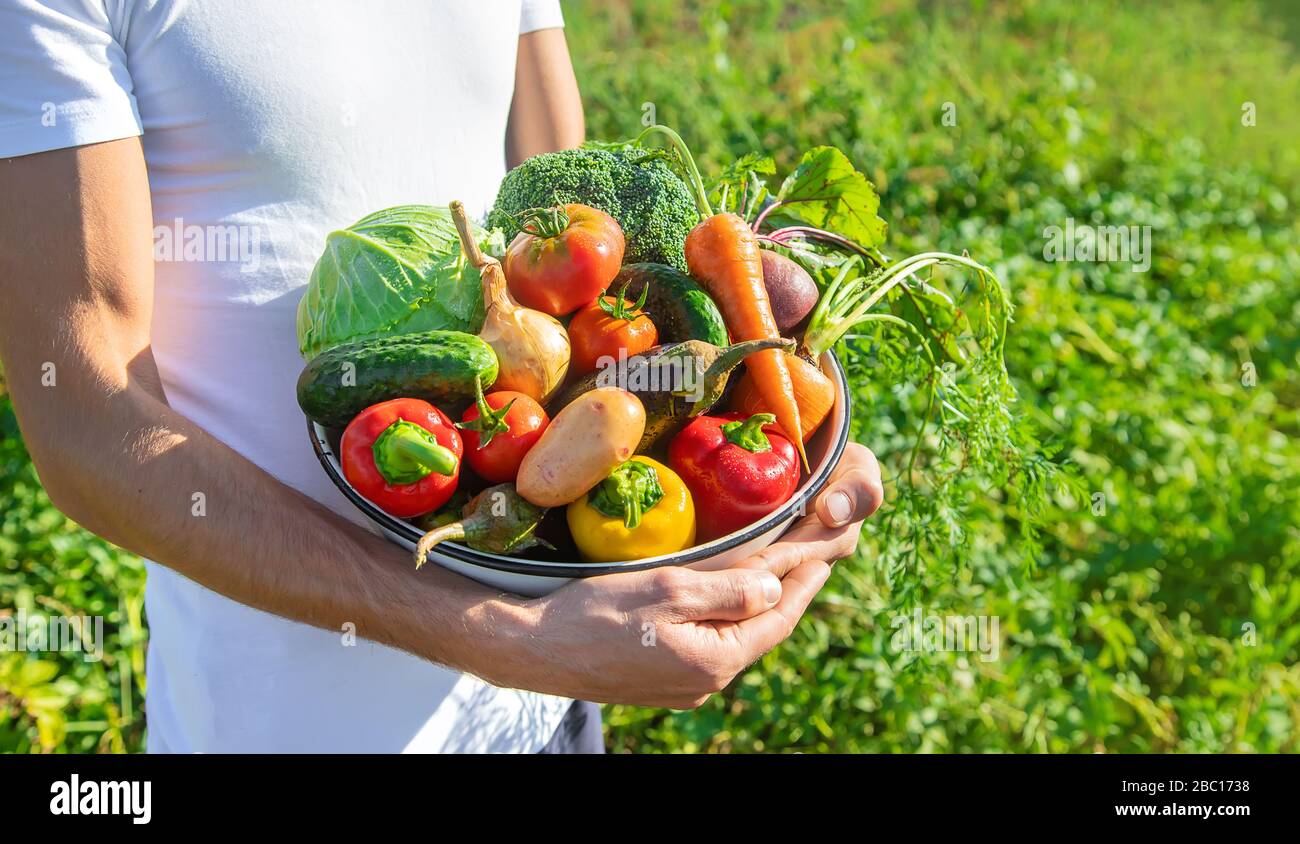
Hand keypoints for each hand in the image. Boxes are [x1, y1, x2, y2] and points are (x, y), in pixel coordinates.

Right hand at [490, 444, 882, 708]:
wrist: (531, 649)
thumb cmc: (593, 615)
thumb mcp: (665, 592)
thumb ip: (726, 591)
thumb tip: (775, 587)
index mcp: (715, 660)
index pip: (779, 613)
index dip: (808, 578)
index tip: (831, 547)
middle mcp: (707, 679)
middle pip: (764, 627)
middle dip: (794, 588)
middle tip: (821, 552)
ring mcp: (684, 682)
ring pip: (739, 635)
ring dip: (763, 602)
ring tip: (787, 570)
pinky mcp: (662, 676)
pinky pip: (713, 642)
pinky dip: (731, 614)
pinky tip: (731, 597)